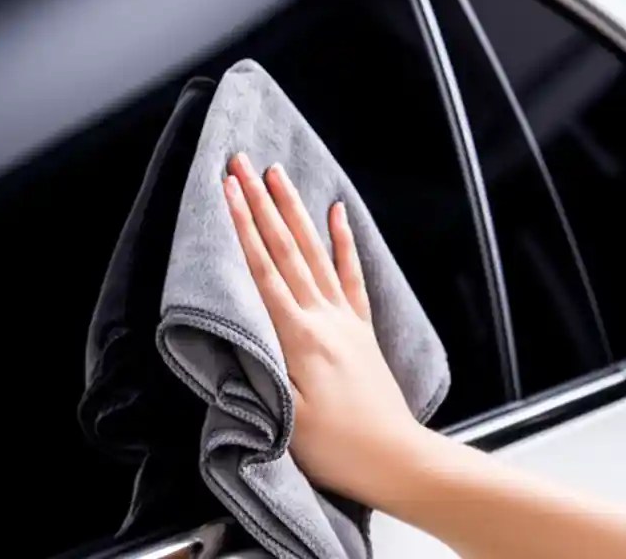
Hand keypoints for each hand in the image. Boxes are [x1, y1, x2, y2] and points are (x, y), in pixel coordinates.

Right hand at [223, 152, 426, 502]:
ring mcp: (345, 321)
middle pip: (286, 249)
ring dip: (294, 210)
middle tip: (242, 164)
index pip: (263, 269)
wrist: (397, 461)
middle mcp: (324, 318)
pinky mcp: (361, 331)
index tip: (228, 189)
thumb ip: (261, 368)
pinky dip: (343, 242)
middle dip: (261, 202)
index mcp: (299, 337)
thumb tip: (237, 330)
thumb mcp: (285, 416)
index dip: (243, 226)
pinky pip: (350, 276)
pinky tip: (336, 213)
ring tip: (277, 174)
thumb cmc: (336, 448)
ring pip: (315, 252)